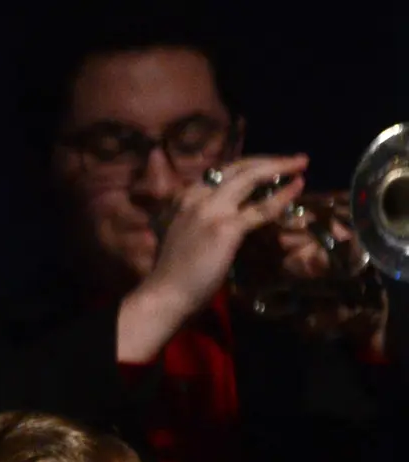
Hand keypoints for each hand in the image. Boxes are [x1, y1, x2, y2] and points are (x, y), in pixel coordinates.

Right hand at [119, 154, 307, 359]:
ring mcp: (211, 210)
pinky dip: (283, 195)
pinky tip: (298, 186)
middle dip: (268, 160)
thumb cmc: (172, 276)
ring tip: (301, 163)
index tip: (266, 167)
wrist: (164, 297)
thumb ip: (199, 221)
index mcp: (184, 198)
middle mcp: (196, 197)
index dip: (247, 167)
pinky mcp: (226, 227)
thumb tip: (225, 216)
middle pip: (238, 168)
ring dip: (280, 167)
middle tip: (294, 159)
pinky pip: (262, 207)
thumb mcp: (183, 236)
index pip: (220, 173)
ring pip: (252, 178)